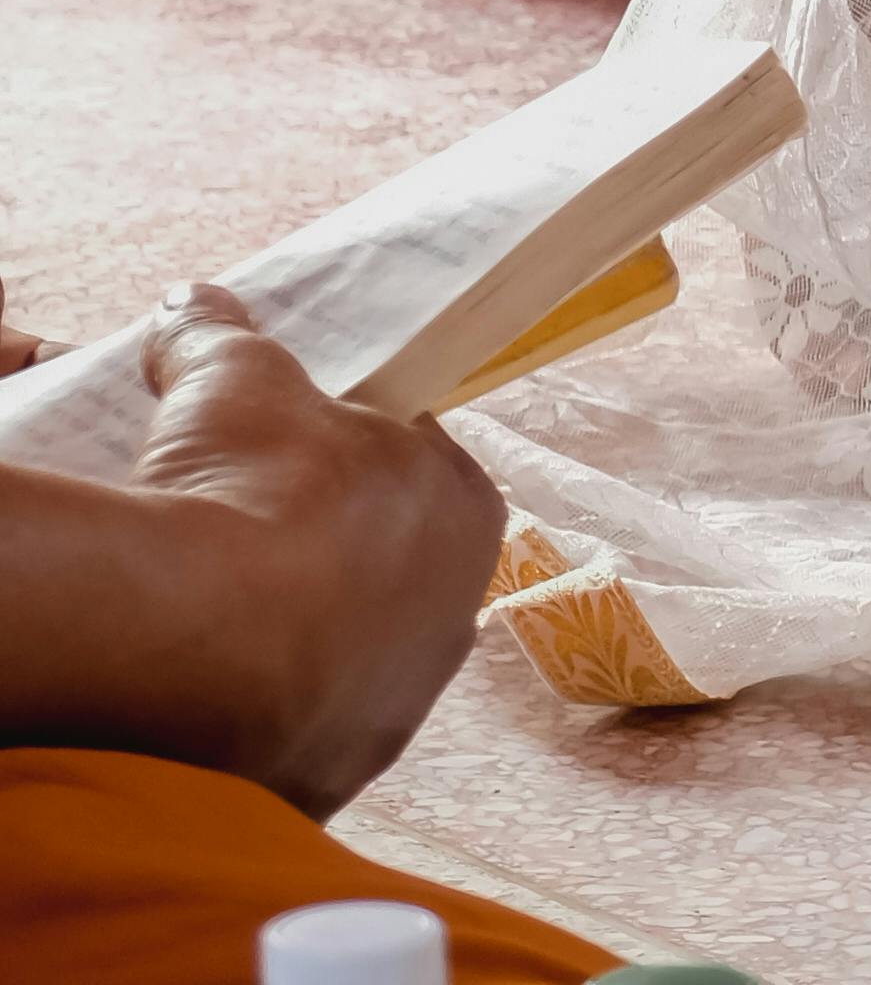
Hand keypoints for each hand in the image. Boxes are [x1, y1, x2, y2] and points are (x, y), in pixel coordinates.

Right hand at [116, 285, 505, 809]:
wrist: (200, 647)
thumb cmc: (253, 492)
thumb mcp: (233, 379)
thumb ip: (219, 338)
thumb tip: (189, 304)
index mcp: (467, 509)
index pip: (419, 467)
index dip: (353, 455)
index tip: (292, 458)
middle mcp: (455, 617)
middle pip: (389, 569)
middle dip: (327, 553)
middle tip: (247, 535)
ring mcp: (397, 710)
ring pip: (349, 660)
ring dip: (296, 640)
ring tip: (219, 613)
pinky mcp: (333, 781)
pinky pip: (300, 732)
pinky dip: (262, 711)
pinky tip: (211, 683)